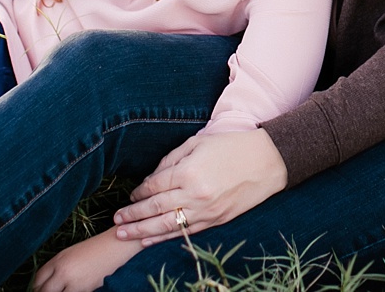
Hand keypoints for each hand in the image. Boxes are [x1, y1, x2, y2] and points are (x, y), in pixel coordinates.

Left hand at [33, 230, 144, 291]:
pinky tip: (73, 291)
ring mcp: (75, 283)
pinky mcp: (86, 291)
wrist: (119, 246)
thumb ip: (58, 267)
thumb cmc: (97, 248)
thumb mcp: (72, 254)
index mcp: (59, 260)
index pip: (37, 280)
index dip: (35, 288)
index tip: (38, 291)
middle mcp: (63, 272)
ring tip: (65, 290)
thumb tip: (48, 284)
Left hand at [113, 130, 286, 245]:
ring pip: (166, 225)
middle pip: (155, 208)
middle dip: (132, 215)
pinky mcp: (216, 220)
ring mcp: (205, 210)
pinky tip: (148, 240)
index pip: (154, 186)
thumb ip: (172, 159)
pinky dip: (164, 237)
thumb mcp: (199, 142)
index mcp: (188, 172)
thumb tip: (152, 178)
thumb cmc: (232, 146)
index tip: (130, 195)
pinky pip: (185, 232)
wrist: (268, 161)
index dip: (138, 192)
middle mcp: (194, 194)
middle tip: (116, 220)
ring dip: (141, 231)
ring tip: (123, 234)